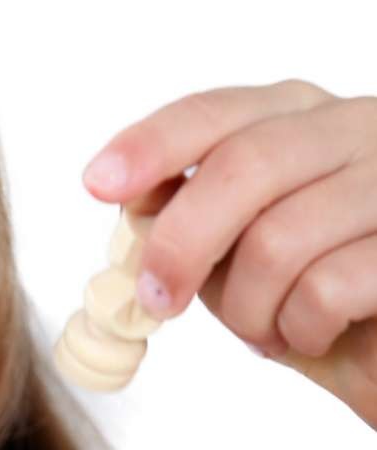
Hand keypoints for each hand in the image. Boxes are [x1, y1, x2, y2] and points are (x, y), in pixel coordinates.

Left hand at [81, 80, 376, 429]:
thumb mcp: (243, 258)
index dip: (154, 144)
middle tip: (160, 302)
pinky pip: (324, 289)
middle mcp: (360, 129)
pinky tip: (316, 336)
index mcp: (308, 120)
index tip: (99, 185)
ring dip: (249, 310)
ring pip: (278, 239)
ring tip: (267, 331)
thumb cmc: (320, 307)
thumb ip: (197, 222)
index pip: (221, 113)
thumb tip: (134, 203)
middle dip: (182, 245)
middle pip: (244, 166)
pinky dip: (300, 330)